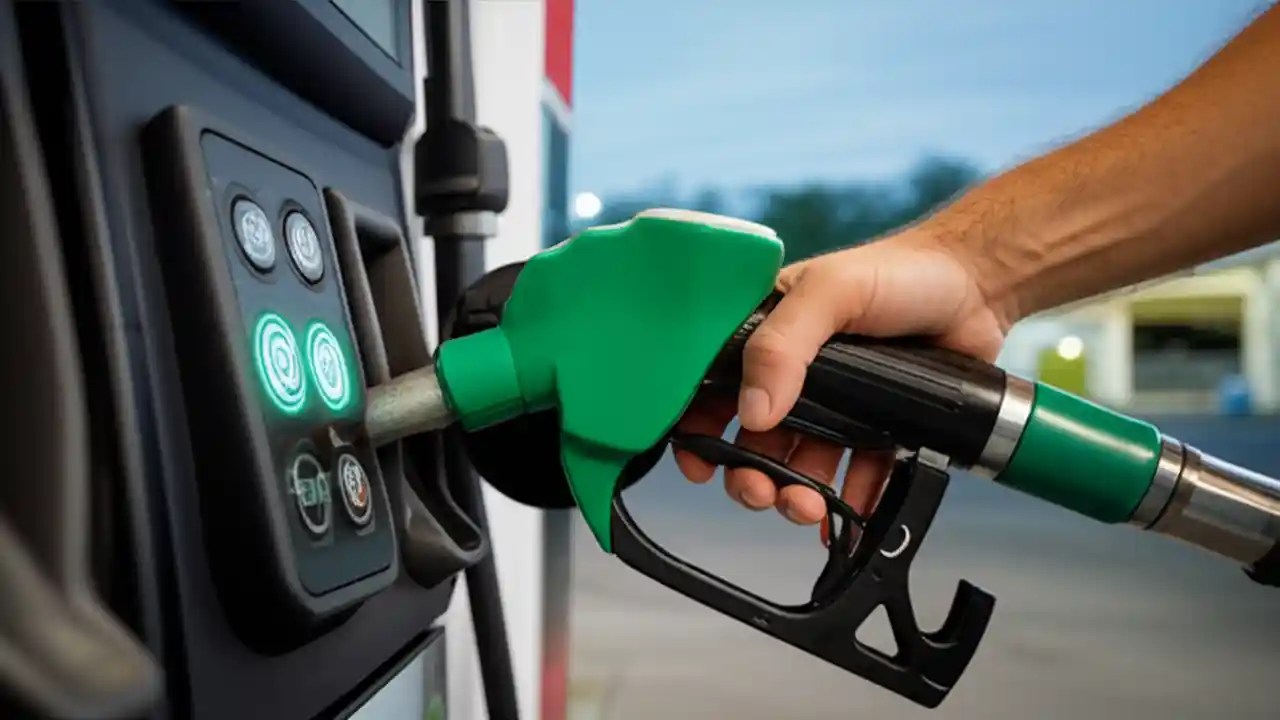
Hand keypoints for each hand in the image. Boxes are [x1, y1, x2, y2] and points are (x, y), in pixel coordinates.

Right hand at [673, 227, 1010, 536]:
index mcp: (764, 335)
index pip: (712, 387)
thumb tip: (752, 414)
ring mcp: (835, 405)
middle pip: (752, 440)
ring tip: (809, 507)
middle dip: (750, 476)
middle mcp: (793, 375)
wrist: (978, 286)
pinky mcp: (877, 429)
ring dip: (795, 495)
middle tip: (762, 493)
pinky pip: (856, 477)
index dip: (696, 429)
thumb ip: (782, 346)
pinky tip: (847, 519)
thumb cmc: (898, 272)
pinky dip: (849, 504)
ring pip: (799, 465)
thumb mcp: (829, 293)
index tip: (698, 465)